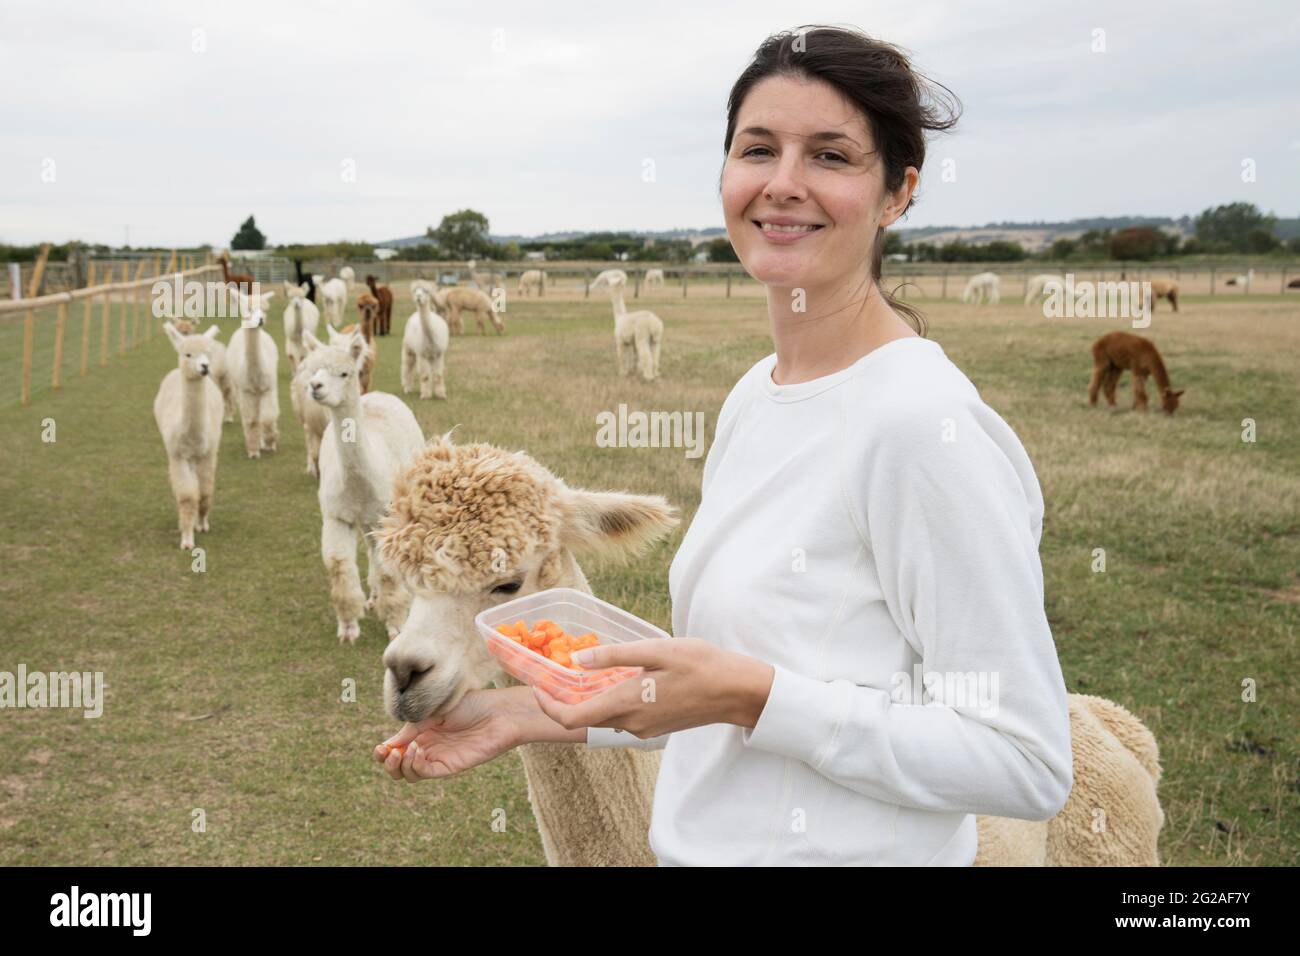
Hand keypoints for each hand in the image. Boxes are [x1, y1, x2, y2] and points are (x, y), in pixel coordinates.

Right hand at [375, 687, 525, 781]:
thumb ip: (413, 727)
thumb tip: (390, 744)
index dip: (383, 751)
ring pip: (408, 774)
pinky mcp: (449, 767)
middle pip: (397, 766)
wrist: (499, 713)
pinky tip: (416, 751)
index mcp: (422, 731)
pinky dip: (414, 766)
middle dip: (387, 762)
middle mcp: (427, 746)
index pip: (395, 747)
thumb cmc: (472, 704)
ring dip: (400, 765)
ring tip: (405, 750)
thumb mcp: (434, 711)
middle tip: (388, 752)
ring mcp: (438, 757)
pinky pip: (424, 773)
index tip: (381, 747)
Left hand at [531, 638, 774, 739]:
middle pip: (584, 718)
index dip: (547, 706)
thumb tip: (576, 660)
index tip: (536, 685)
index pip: (570, 718)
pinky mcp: (654, 726)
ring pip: (603, 716)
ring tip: (584, 668)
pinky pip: (621, 716)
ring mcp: (643, 728)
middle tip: (555, 668)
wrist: (737, 691)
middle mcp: (630, 722)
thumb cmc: (701, 664)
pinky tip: (616, 677)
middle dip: (564, 697)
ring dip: (588, 697)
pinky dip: (609, 699)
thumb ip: (614, 656)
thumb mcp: (656, 650)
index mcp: (626, 703)